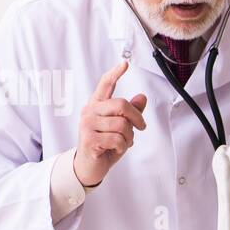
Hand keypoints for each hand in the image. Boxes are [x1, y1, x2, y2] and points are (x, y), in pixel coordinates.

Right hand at [73, 60, 146, 186]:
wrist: (90, 166)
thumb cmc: (105, 145)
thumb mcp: (121, 128)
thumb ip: (130, 113)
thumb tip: (142, 97)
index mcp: (97, 105)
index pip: (105, 84)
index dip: (115, 73)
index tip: (125, 63)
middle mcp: (90, 111)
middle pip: (121, 105)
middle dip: (136, 118)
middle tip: (141, 127)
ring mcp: (87, 124)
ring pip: (122, 125)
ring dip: (129, 137)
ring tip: (123, 143)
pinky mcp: (89, 139)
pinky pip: (117, 139)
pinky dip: (122, 147)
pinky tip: (115, 149)